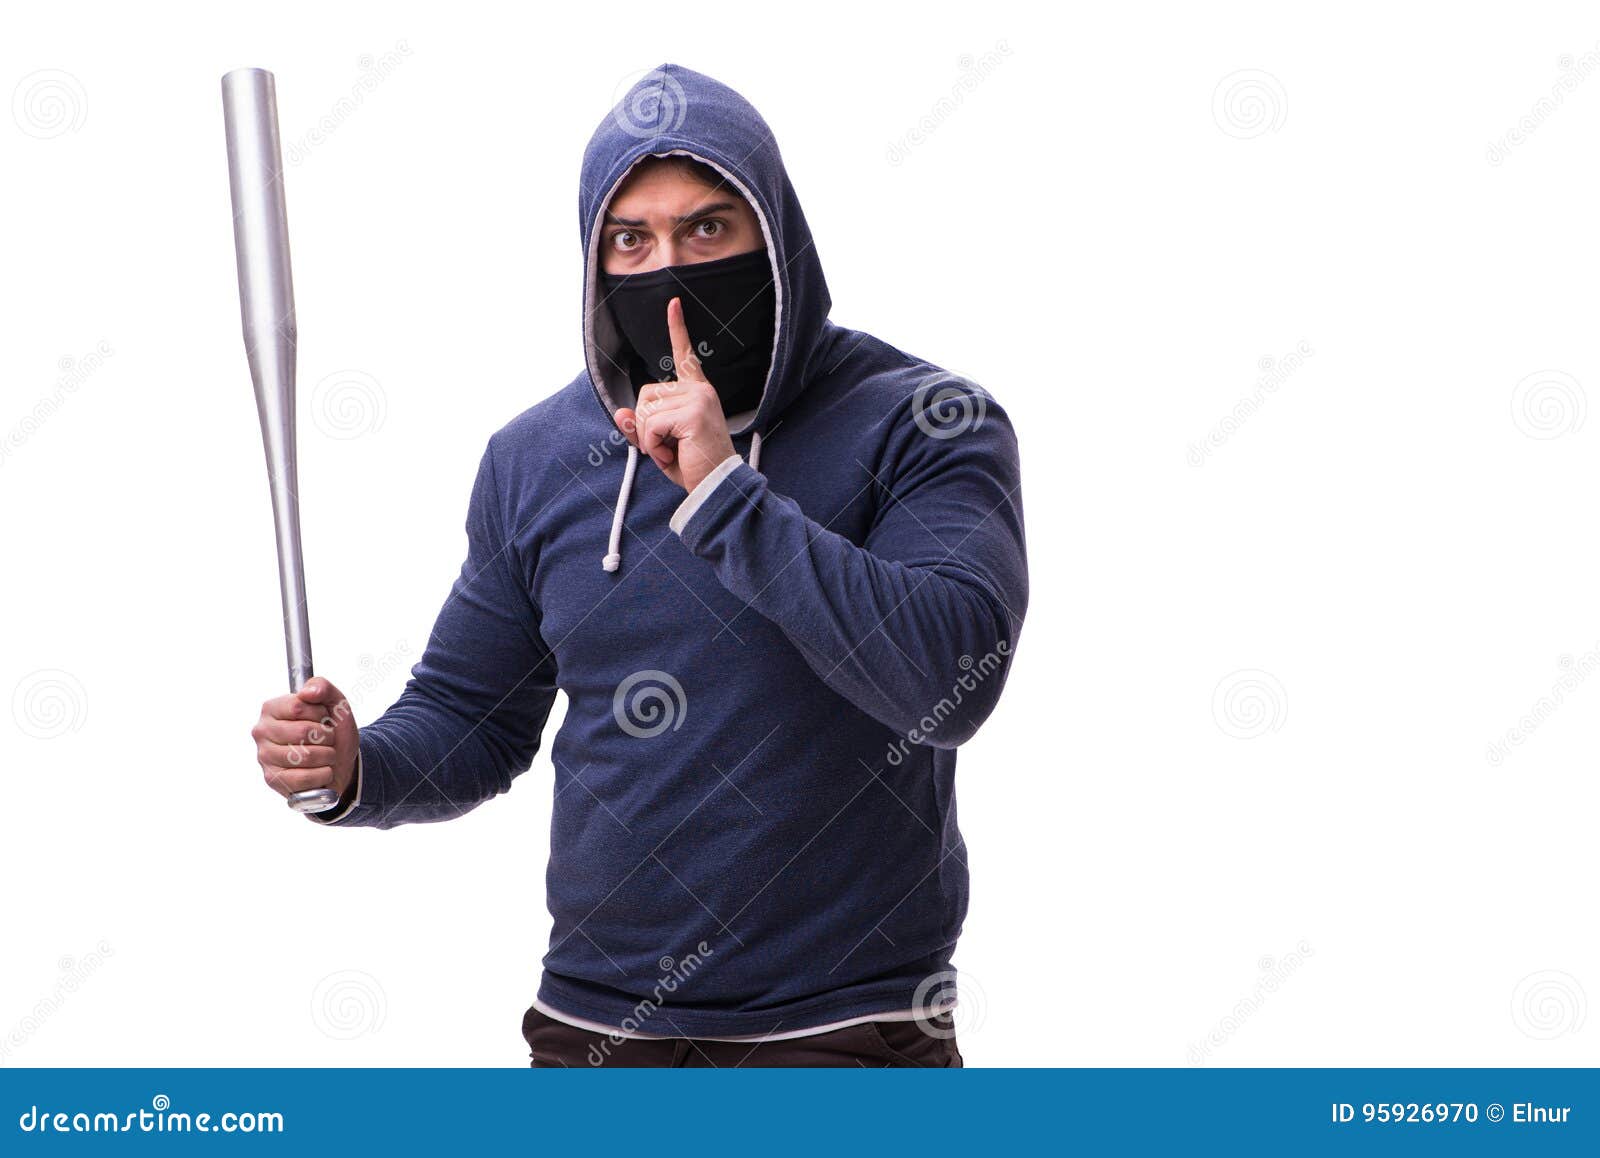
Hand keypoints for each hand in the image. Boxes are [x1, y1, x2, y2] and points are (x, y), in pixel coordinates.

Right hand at [251, 678, 358, 805]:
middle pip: (303, 732)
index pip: (298, 707)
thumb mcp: (335, 703)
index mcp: (271, 708)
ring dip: (327, 756)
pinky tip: (322, 770)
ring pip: (305, 756)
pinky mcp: (272, 779)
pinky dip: (323, 774)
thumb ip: (323, 687)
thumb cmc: (333, 730)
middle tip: (327, 739)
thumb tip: (307, 692)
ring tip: (326, 754)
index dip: (319, 714)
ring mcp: (264, 756)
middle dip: (326, 737)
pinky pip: (304, 778)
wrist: (342, 762)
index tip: (323, 718)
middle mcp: (262, 731)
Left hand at [614, 296, 735, 493]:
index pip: (685, 356)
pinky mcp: (693, 413)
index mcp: (697, 392)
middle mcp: (700, 390)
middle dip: (646, 426)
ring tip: (672, 452)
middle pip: (646, 394)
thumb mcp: (659, 444)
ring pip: (646, 410)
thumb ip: (640, 427)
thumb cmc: (692, 467)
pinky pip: (651, 425)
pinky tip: (671, 455)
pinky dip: (653, 445)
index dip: (678, 328)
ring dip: (649, 438)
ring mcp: (698, 399)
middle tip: (667, 447)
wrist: (716, 488)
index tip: (674, 303)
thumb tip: (621, 413)